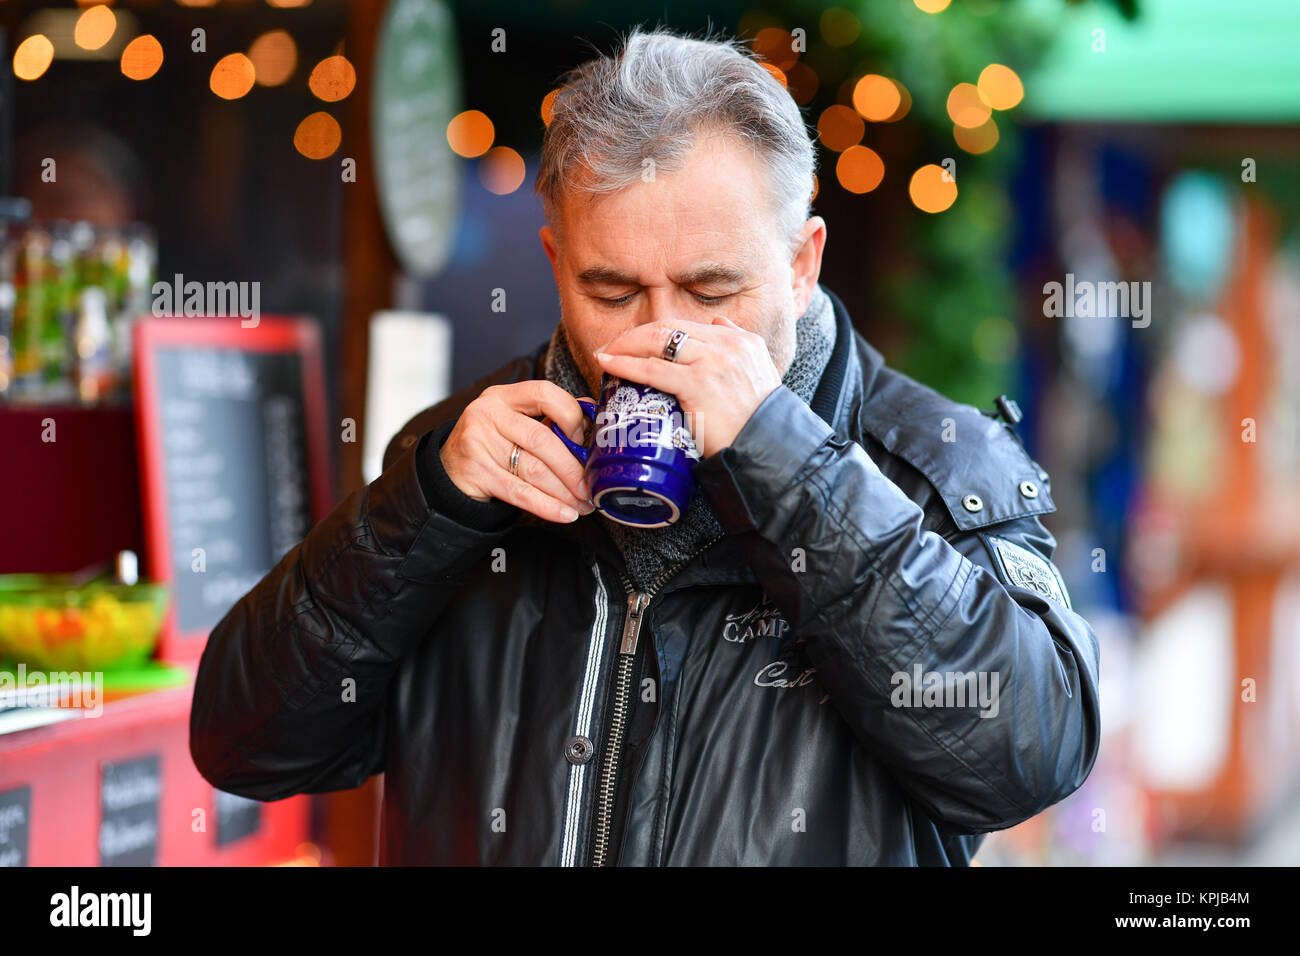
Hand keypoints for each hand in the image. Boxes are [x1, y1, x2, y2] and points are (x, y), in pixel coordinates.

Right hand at [439, 380, 595, 522]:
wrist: (450, 470)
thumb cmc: (491, 444)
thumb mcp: (515, 421)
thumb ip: (550, 415)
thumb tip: (590, 411)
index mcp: (503, 396)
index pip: (544, 394)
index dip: (571, 416)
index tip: (583, 441)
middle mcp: (488, 413)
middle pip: (542, 440)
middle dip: (573, 468)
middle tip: (590, 487)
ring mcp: (478, 442)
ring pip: (533, 470)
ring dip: (564, 492)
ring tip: (583, 504)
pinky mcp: (475, 471)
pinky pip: (519, 492)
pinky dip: (547, 506)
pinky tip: (565, 514)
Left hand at [592, 316, 781, 458]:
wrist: (771, 447)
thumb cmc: (760, 422)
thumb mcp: (758, 372)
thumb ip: (738, 345)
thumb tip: (718, 322)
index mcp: (741, 340)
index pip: (687, 325)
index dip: (656, 332)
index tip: (636, 342)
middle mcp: (727, 344)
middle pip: (669, 327)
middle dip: (635, 335)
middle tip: (613, 346)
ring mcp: (713, 362)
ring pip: (658, 341)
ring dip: (625, 344)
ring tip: (606, 354)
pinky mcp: (699, 384)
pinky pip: (654, 368)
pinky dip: (626, 363)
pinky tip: (608, 362)